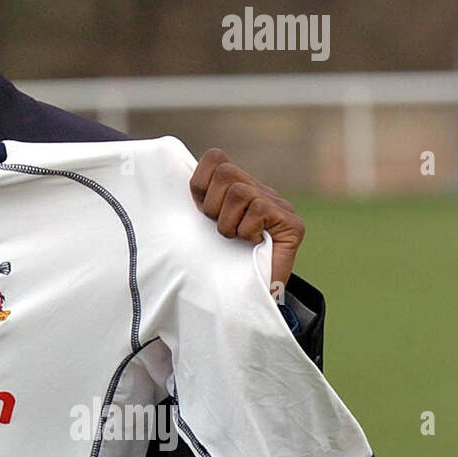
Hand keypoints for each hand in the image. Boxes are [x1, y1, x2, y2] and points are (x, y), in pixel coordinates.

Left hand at [189, 148, 304, 287]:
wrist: (241, 298)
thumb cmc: (215, 263)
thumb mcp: (196, 226)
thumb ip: (192, 201)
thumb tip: (164, 178)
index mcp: (236, 187)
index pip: (215, 158)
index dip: (200, 184)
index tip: (200, 211)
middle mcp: (259, 191)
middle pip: (225, 172)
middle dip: (212, 205)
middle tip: (218, 227)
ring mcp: (279, 206)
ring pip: (239, 191)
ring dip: (228, 222)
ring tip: (234, 238)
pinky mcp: (292, 224)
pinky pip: (259, 208)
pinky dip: (247, 230)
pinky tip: (252, 243)